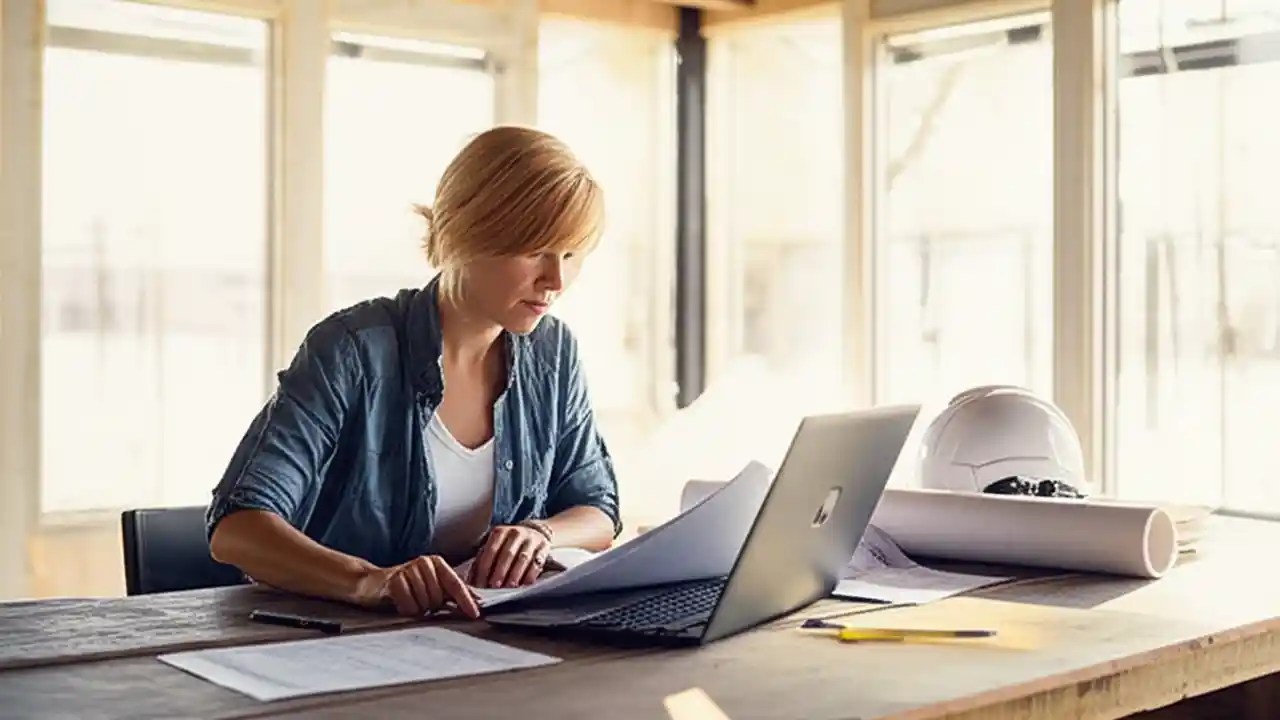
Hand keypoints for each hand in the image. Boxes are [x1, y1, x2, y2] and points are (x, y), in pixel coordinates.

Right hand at [355, 555, 480, 618]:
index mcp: (437, 563)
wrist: (373, 583)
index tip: (475, 614)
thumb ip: (452, 593)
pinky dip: (406, 610)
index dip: (466, 600)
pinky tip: (400, 603)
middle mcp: (424, 563)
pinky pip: (409, 606)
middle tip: (421, 603)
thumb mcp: (431, 587)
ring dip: (418, 609)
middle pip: (439, 598)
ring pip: (424, 603)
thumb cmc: (407, 587)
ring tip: (410, 601)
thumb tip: (477, 601)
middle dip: (432, 607)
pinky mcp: (394, 581)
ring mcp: (408, 569)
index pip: (456, 584)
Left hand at [469, 525, 550, 588]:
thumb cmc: (509, 545)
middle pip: (507, 554)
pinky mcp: (544, 547)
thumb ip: (482, 560)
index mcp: (500, 532)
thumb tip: (470, 581)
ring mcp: (531, 539)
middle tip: (494, 587)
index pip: (490, 550)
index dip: (485, 568)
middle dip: (500, 572)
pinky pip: (537, 562)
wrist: (536, 532)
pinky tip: (525, 584)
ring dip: (515, 574)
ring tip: (509, 587)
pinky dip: (531, 574)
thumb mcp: (495, 546)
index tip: (481, 584)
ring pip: (523, 558)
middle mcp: (516, 533)